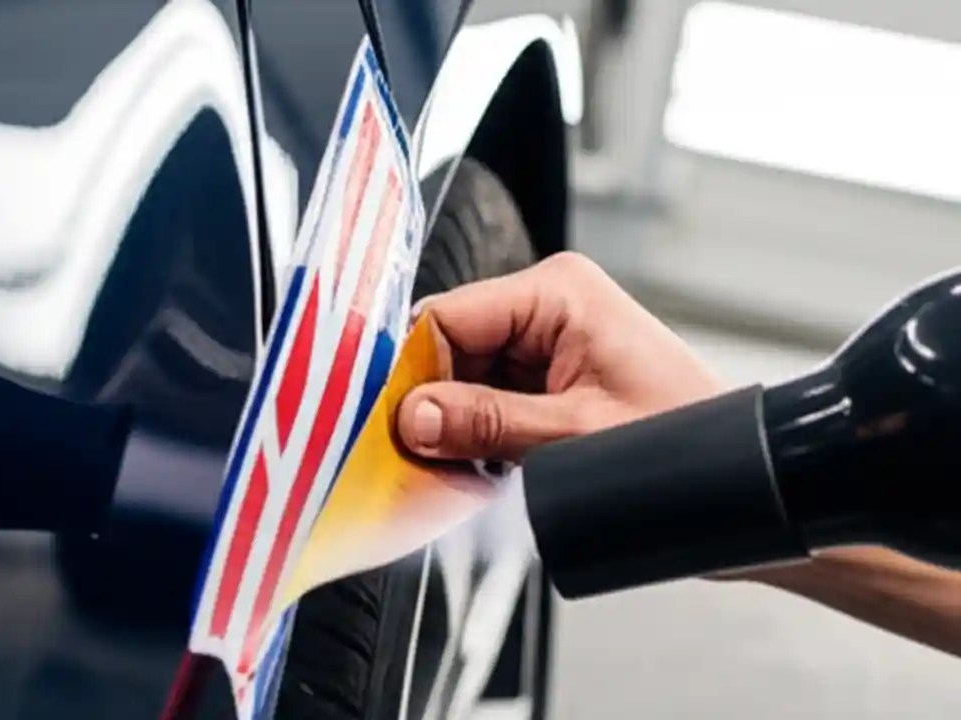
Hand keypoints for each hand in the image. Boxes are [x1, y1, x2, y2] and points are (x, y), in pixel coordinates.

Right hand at [397, 252, 722, 460]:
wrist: (750, 483)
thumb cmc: (692, 447)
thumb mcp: (574, 438)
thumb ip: (485, 424)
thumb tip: (411, 417)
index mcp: (559, 293)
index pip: (447, 316)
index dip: (413, 371)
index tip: (390, 423)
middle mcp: (551, 306)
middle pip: (449, 347)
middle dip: (433, 403)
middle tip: (423, 457)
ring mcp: (551, 342)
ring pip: (463, 378)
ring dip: (456, 425)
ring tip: (468, 468)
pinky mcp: (552, 378)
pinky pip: (489, 399)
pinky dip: (478, 436)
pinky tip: (486, 467)